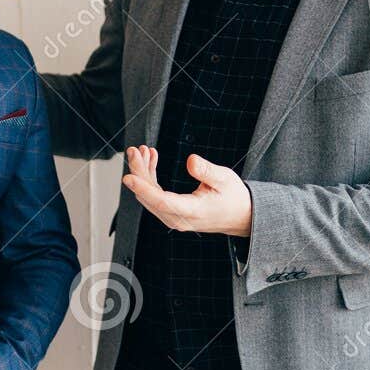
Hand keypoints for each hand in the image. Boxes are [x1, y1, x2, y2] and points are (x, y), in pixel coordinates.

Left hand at [121, 146, 252, 235]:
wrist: (241, 216)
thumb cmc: (233, 197)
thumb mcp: (224, 179)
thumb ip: (206, 171)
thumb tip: (191, 160)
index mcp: (193, 211)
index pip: (162, 202)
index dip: (143, 189)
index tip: (128, 177)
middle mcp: (180, 219)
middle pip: (150, 197)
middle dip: (139, 172)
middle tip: (135, 150)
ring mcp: (175, 218)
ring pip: (150, 197)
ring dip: (144, 174)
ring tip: (144, 151)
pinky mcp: (173, 213)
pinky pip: (156, 197)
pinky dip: (151, 179)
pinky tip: (152, 160)